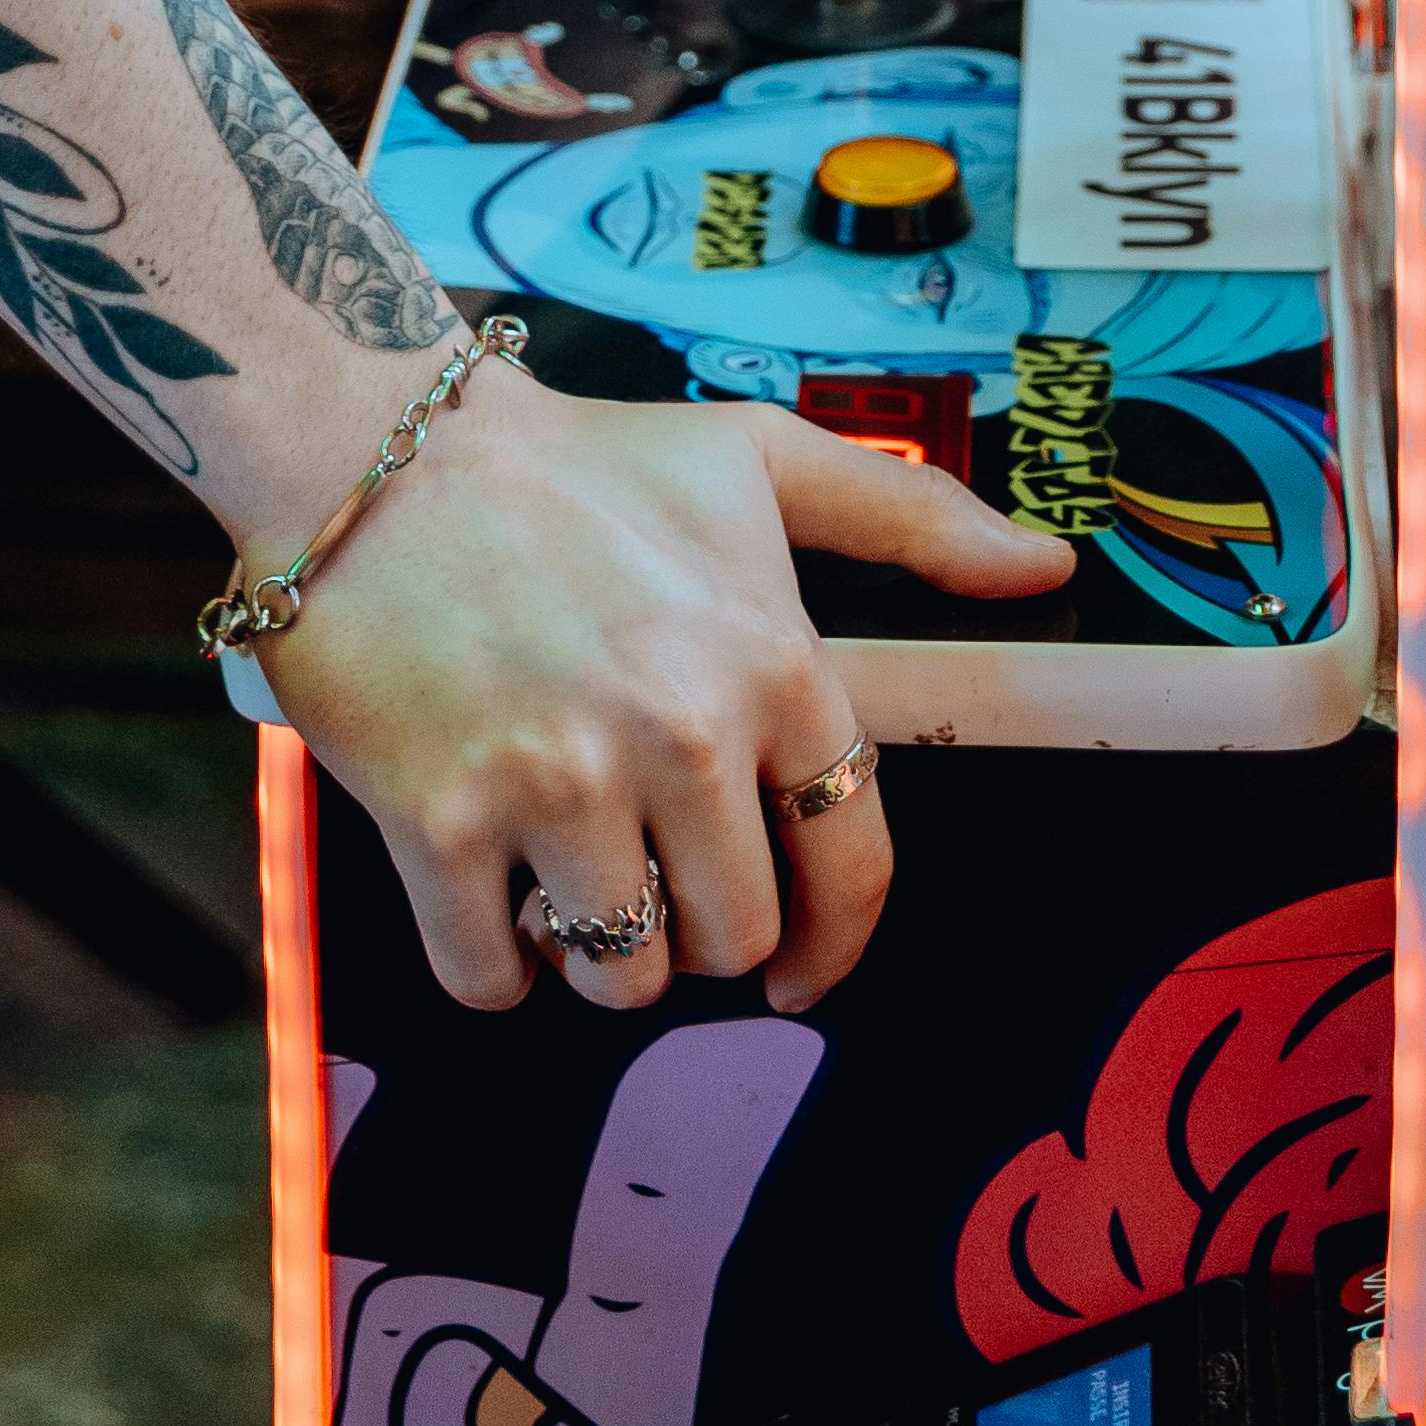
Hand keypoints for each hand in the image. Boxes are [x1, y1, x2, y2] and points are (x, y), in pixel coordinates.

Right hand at [267, 368, 1069, 1015]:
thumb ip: (912, 519)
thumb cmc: (574, 464)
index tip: (798, 976)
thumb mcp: (757, 460)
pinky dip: (489, 964)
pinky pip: (489, 980)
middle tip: (639, 864)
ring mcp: (561, 781)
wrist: (374, 445)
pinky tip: (480, 890)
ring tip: (559, 867)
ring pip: (623, 976)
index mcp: (770, 660)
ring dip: (593, 951)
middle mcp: (682, 730)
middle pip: (733, 942)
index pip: (853, 864)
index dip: (832, 947)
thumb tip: (1051, 566)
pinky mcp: (442, 820)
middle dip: (693, 928)